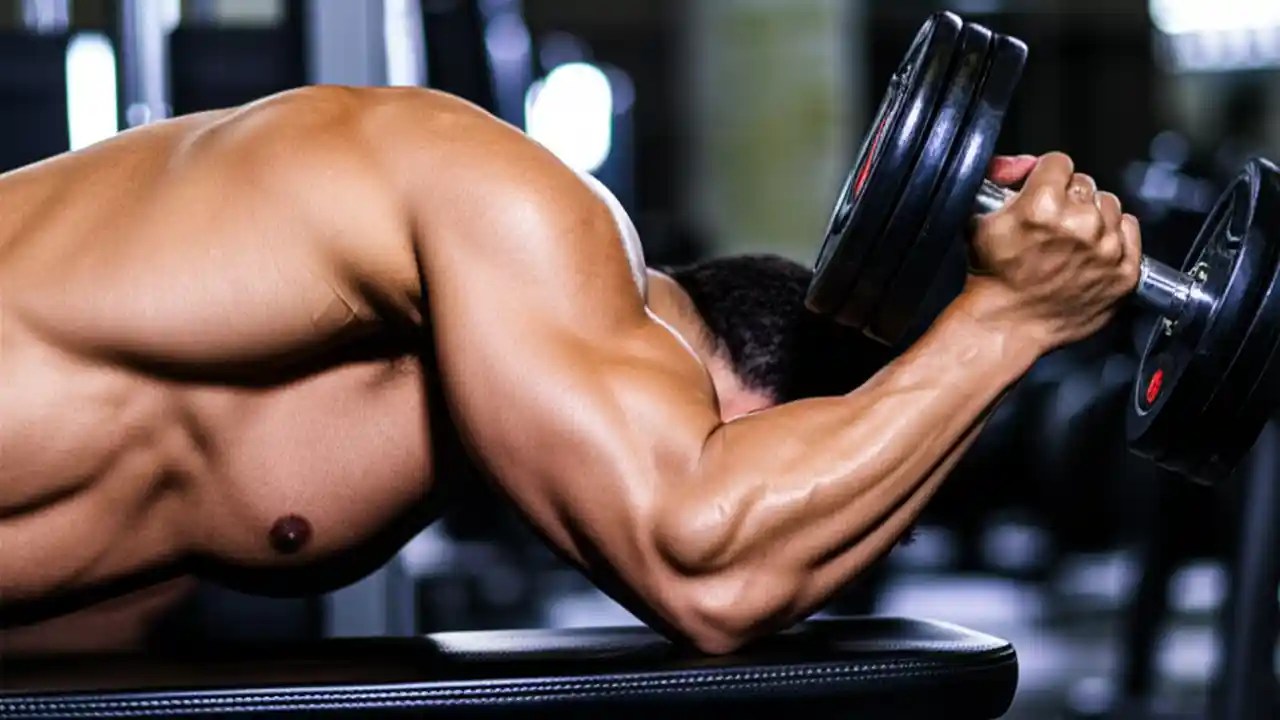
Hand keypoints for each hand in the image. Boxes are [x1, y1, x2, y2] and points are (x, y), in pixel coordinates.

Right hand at [963, 152, 1141, 351]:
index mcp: (1043, 206)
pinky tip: (1090, 251)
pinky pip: (1130, 230)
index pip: (1059, 163)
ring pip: (1109, 205)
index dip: (1046, 177)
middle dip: (1068, 198)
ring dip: (1092, 216)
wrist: (1007, 325)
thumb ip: (1003, 180)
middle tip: (1052, 223)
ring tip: (1070, 240)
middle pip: (1085, 183)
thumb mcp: (981, 221)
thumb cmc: (993, 279)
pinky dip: (1114, 237)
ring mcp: (1106, 249)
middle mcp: (1080, 224)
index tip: (1041, 191)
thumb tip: (1021, 164)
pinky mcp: (1125, 271)